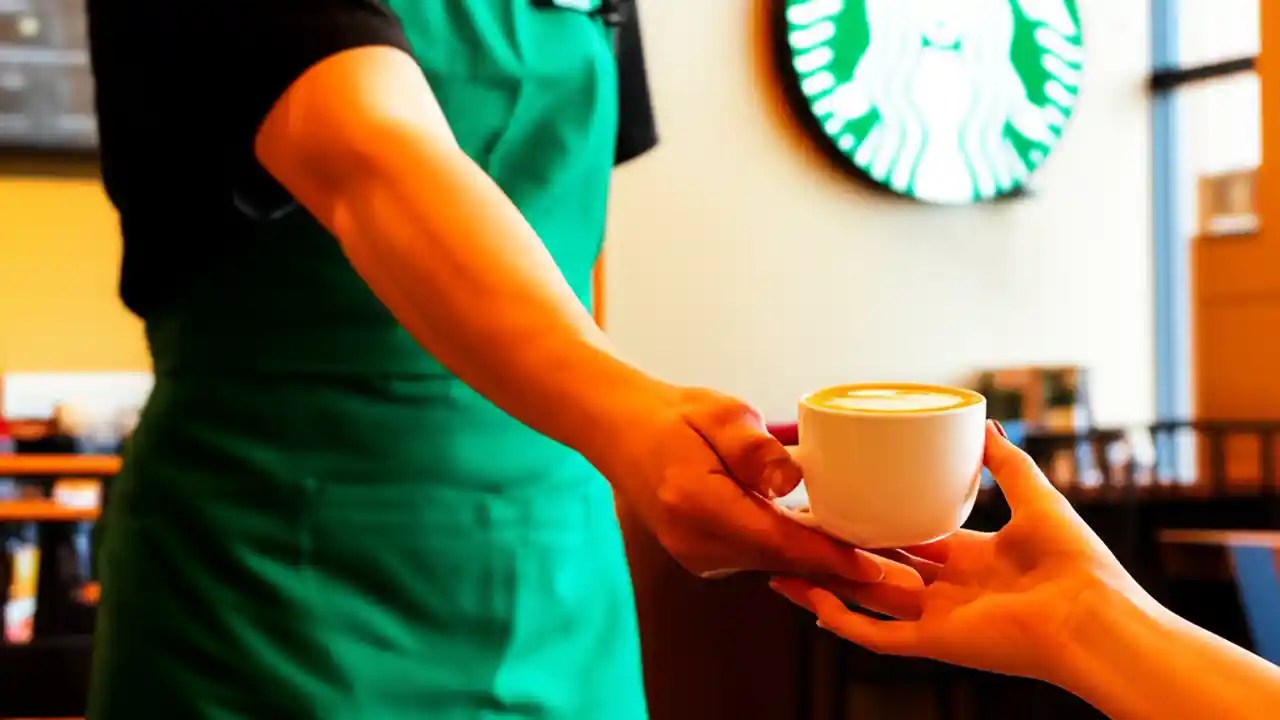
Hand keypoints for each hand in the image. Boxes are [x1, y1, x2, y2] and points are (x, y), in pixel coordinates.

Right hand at [603, 386, 883, 582]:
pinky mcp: (706, 557)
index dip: (832, 558)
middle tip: (906, 582)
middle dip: (846, 573)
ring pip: (777, 565)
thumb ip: (752, 447)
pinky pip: (762, 559)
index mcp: (699, 506)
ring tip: (888, 572)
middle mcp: (698, 543)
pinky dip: (801, 558)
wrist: (622, 432)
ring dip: (828, 568)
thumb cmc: (673, 416)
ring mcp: (699, 556)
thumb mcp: (716, 413)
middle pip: (786, 563)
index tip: (878, 568)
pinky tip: (841, 556)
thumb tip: (789, 476)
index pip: (778, 541)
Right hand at [769, 421, 1150, 685]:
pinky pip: (876, 635)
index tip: (843, 500)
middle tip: (802, 525)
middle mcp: (950, 592)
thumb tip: (985, 425)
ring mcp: (938, 620)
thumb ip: (1007, 463)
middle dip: (840, 550)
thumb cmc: (1079, 564)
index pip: (912, 540)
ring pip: (866, 600)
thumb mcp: (1036, 496)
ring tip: (781, 563)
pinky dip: (841, 620)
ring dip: (824, 584)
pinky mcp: (934, 644)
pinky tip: (809, 598)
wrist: (1094, 616)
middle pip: (880, 568)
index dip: (876, 522)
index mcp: (973, 560)